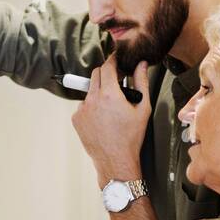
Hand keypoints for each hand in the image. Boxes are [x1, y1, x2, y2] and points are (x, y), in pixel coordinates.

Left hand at [71, 54, 150, 183]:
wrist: (115, 160)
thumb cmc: (130, 137)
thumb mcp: (142, 108)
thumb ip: (141, 82)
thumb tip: (141, 64)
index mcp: (110, 94)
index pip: (107, 66)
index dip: (113, 60)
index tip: (116, 59)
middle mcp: (93, 99)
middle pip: (96, 75)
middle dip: (106, 74)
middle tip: (116, 82)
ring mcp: (82, 109)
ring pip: (89, 91)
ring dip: (98, 92)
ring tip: (110, 108)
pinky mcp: (76, 119)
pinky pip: (83, 106)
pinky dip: (91, 107)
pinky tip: (102, 119)